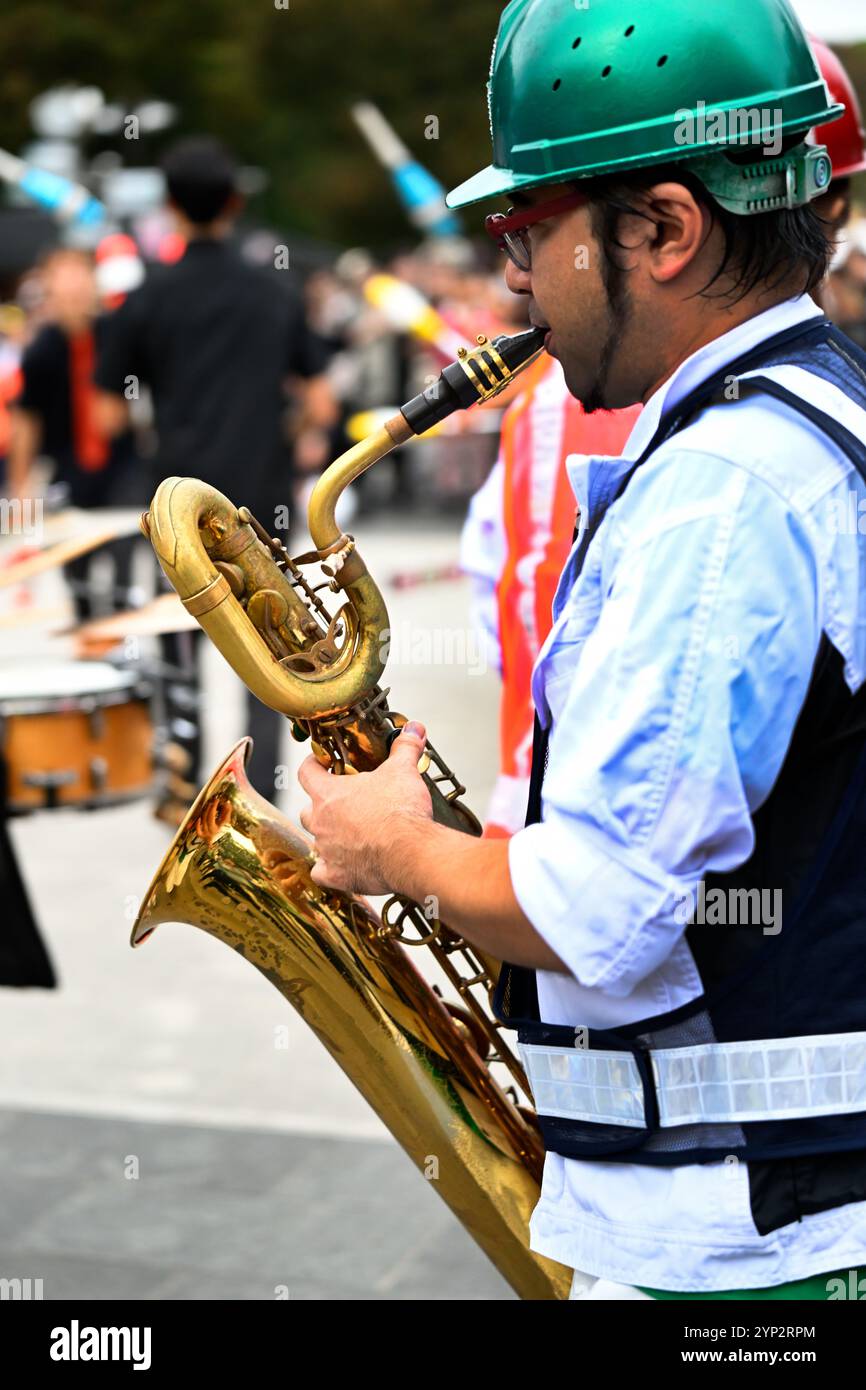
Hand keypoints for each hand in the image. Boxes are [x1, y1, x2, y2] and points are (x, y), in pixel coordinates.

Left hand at [297, 721, 432, 893]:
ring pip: (315, 842)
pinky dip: (330, 870)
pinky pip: (322, 873)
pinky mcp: (337, 875)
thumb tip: (413, 729)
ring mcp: (326, 850)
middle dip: (320, 807)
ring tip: (347, 834)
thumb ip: (404, 748)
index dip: (312, 765)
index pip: (306, 772)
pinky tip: (343, 867)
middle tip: (341, 803)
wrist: (410, 851)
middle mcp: (321, 822)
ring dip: (327, 838)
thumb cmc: (401, 812)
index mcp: (329, 794)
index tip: (320, 763)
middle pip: (307, 811)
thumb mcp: (403, 771)